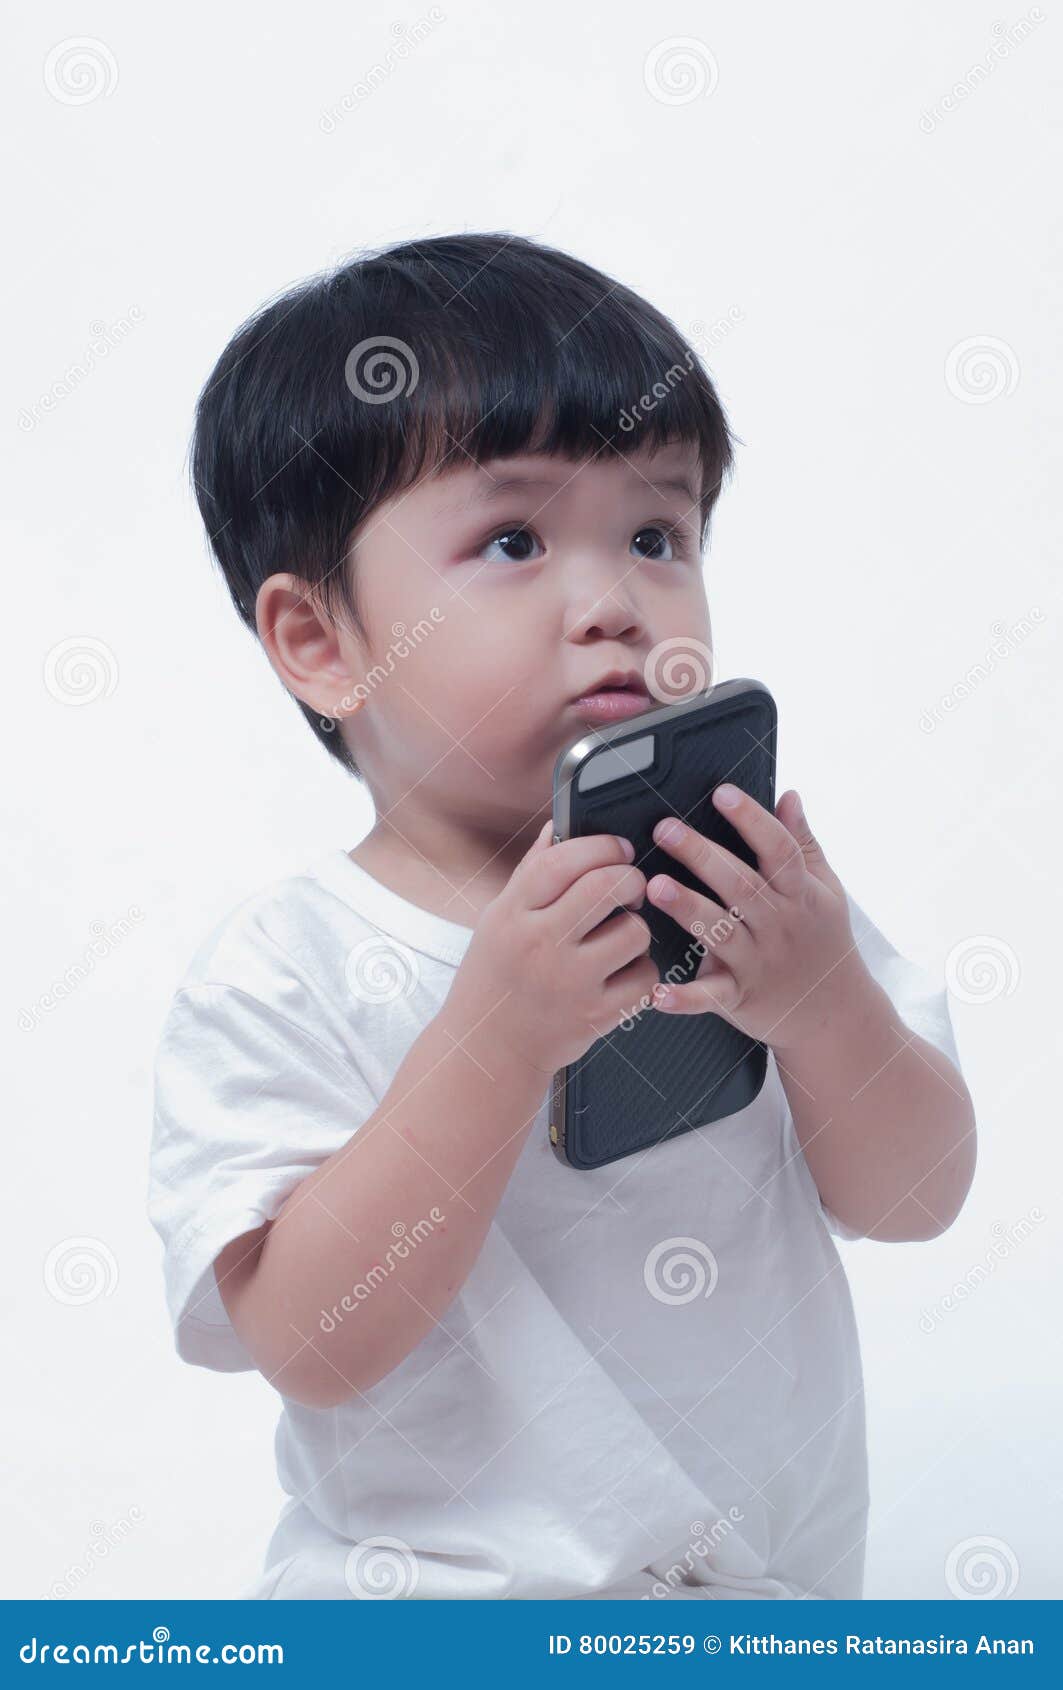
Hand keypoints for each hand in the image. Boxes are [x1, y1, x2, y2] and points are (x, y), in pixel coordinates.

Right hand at [454, 820, 659, 1075]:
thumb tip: (558, 828)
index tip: (618, 848)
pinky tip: (621, 973)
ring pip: (634, 932)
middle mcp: (540, 945)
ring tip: (618, 937)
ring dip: (636, 929)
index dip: (601, 846)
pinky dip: (641, 972)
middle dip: (630, 879)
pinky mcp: (595, 1016)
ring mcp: (569, 983)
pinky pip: (644, 977)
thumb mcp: (497, 920)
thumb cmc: (495, 979)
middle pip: (607, 887)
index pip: (563, 861)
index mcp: (512, 914)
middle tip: (628, 888)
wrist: (488, 1050)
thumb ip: (531, 874)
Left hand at [644, 785, 871, 1054]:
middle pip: (741, 885)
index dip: (752, 820)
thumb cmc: (823, 940)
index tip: (723, 793)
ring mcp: (759, 963)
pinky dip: (685, 997)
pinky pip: (710, 997)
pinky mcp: (740, 997)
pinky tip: (658, 992)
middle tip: (666, 828)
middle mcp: (779, 926)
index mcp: (800, 895)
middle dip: (702, 855)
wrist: (835, 1014)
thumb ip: (802, 842)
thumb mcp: (825, 889)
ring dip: (688, 909)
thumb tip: (788, 795)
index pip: (778, 850)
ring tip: (655, 886)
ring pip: (721, 932)